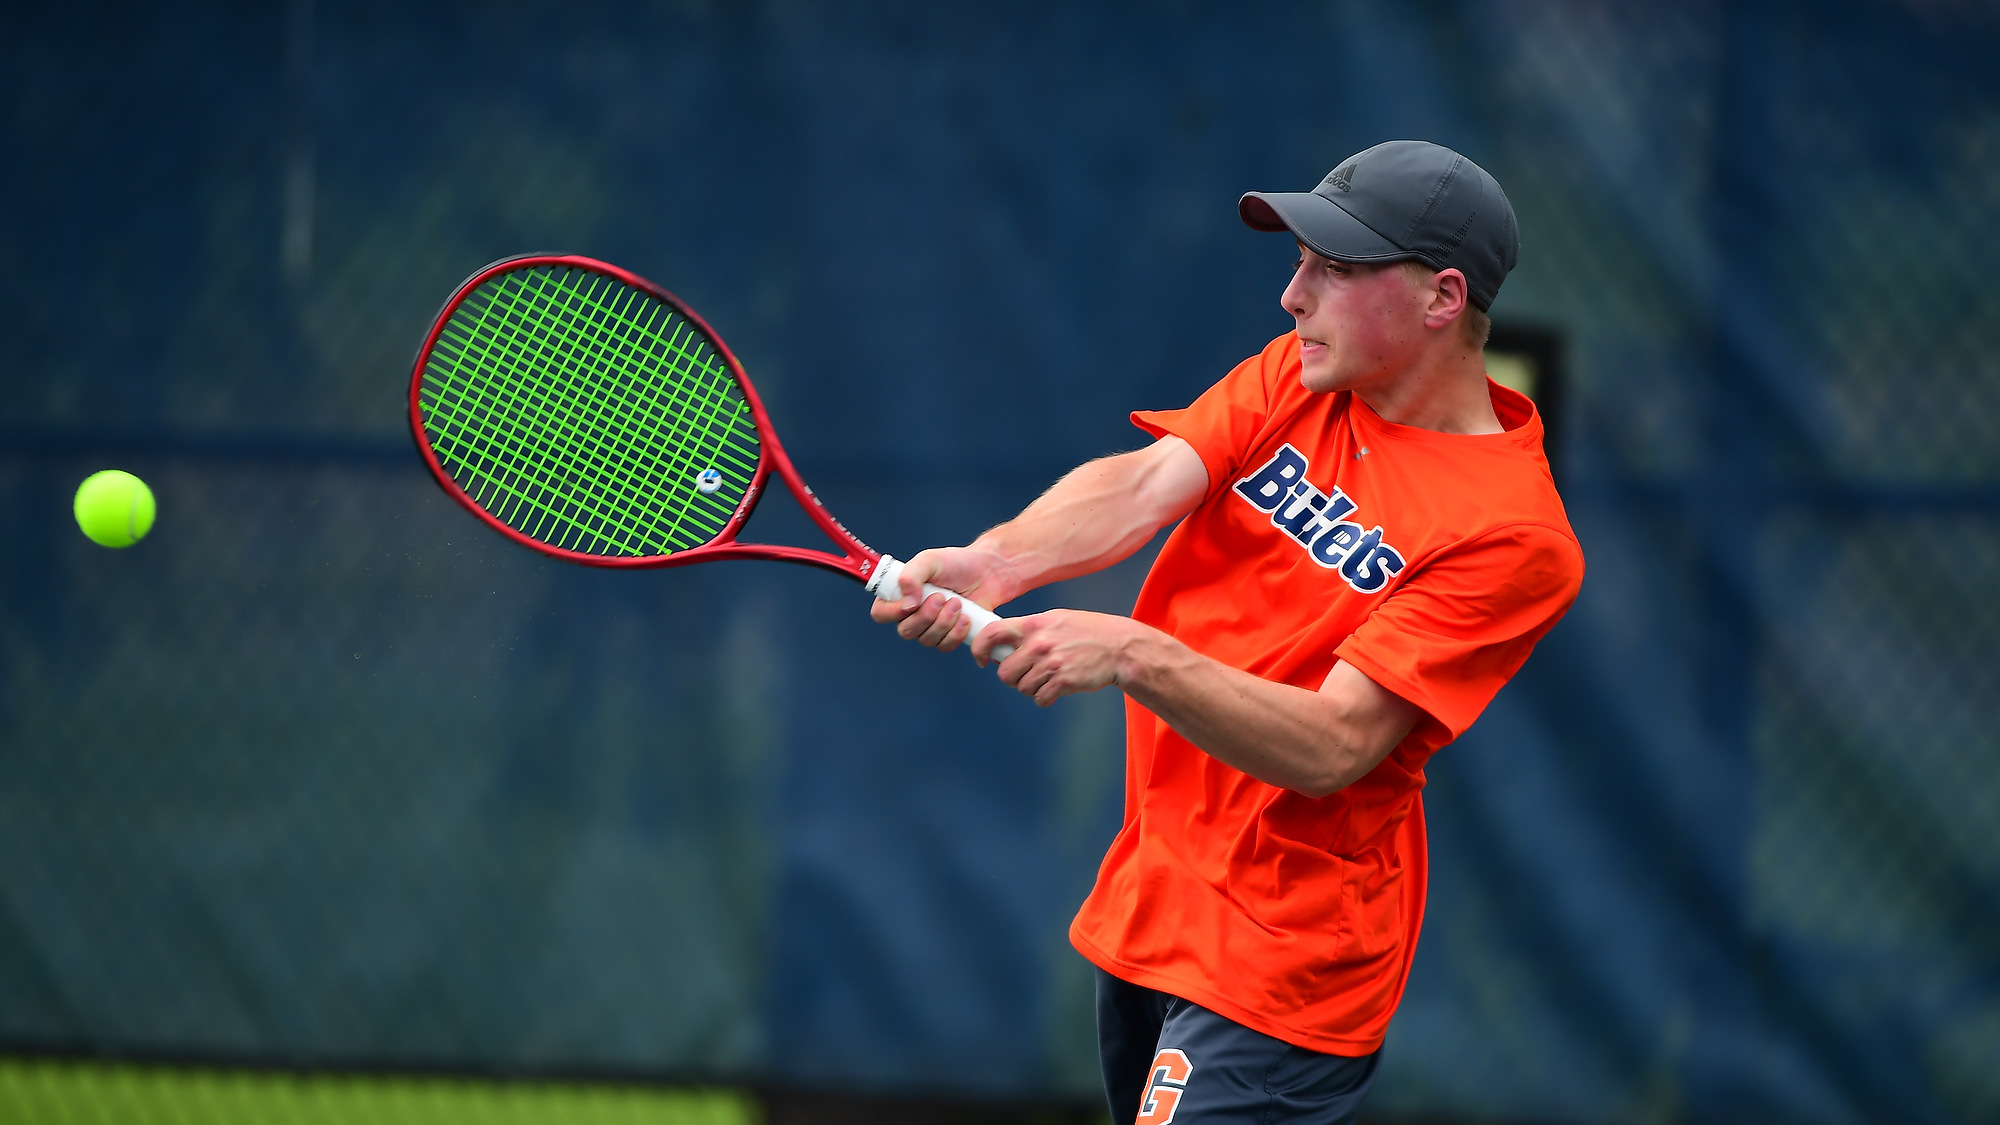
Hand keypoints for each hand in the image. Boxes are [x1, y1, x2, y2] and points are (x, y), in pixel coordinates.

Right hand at [869, 546, 1010, 652]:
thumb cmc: (957, 563)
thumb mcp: (929, 560)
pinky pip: (945, 646)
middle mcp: (912, 613)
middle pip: (906, 631)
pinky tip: (966, 618)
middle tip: (943, 597)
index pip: (881, 613)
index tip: (913, 603)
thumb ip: (911, 576)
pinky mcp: (949, 635)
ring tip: (958, 603)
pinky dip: (956, 633)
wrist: (989, 572)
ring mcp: (931, 627)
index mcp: (900, 594)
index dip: (893, 613)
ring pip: (927, 640)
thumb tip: (907, 604)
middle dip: (927, 617)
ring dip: (944, 623)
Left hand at [974, 609, 1152, 706]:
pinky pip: (1040, 699)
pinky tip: (1057, 687)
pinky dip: (1045, 697)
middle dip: (1012, 677)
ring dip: (1031, 688)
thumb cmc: (1087, 632)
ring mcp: (1050, 664)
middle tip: (1026, 673)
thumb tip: (1001, 642)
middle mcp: (1039, 644)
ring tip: (1048, 677)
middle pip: (1004, 672)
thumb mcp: (1057, 619)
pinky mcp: (1063, 682)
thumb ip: (1030, 629)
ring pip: (1022, 688)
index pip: (992, 634)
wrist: (1119, 648)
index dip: (979, 648)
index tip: (981, 659)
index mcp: (1034, 625)